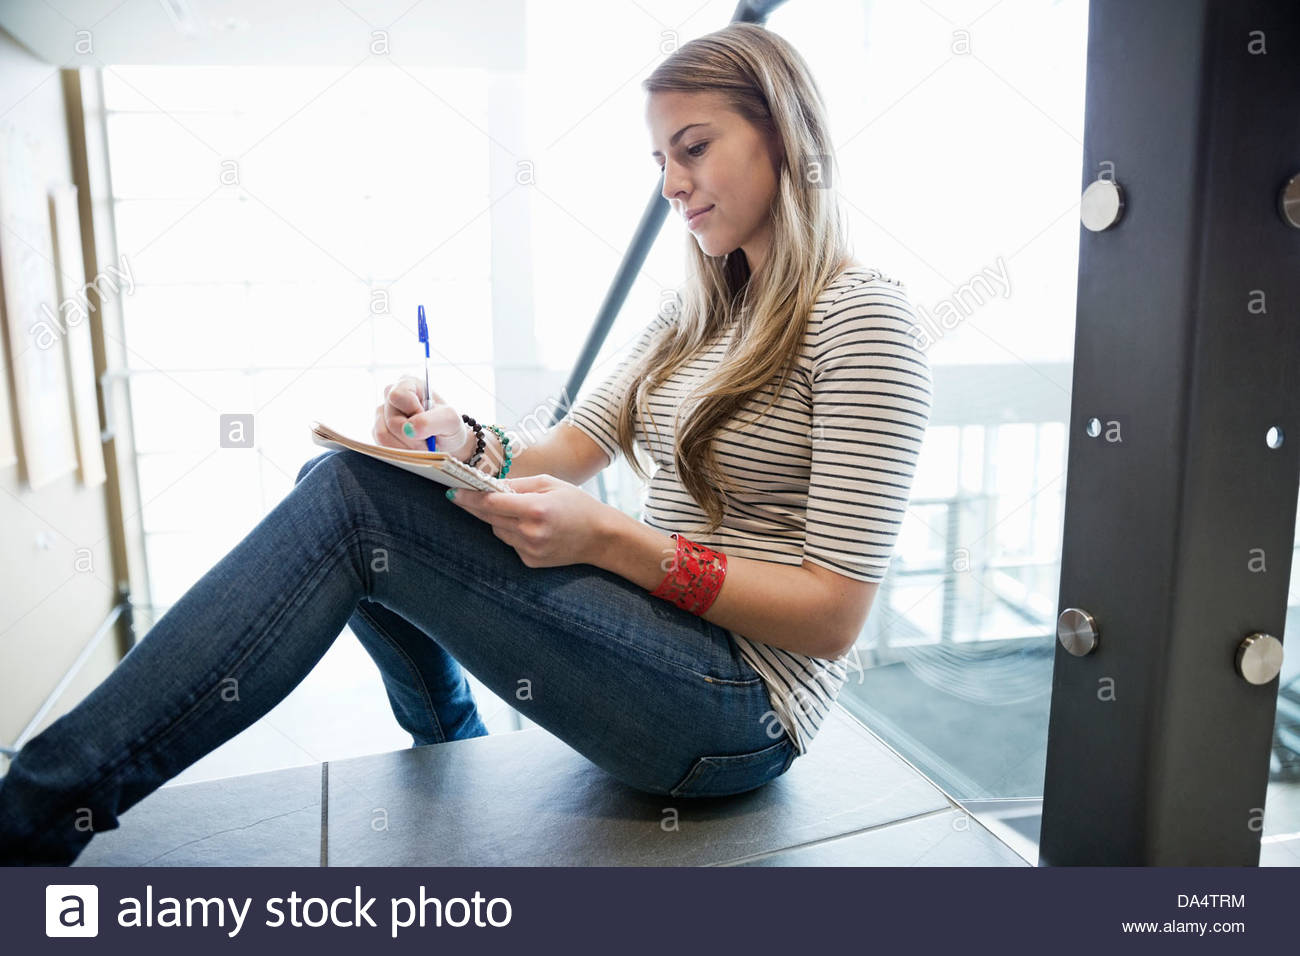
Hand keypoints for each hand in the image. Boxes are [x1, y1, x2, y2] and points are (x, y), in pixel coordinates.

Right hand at [372, 375, 474, 457]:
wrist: (446, 443)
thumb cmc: (448, 426)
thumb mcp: (450, 420)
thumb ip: (432, 421)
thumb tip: (409, 429)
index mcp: (408, 384)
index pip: (398, 395)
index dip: (413, 413)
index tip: (428, 422)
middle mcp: (391, 396)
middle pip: (392, 420)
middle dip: (413, 437)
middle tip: (429, 442)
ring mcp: (382, 414)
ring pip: (383, 435)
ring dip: (406, 447)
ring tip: (421, 446)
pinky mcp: (379, 431)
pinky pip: (382, 446)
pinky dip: (400, 453)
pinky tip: (412, 450)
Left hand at [447, 474, 612, 568]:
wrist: (601, 537)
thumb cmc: (577, 504)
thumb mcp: (550, 484)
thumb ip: (518, 484)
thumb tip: (489, 485)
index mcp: (535, 509)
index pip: (491, 502)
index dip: (469, 497)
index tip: (452, 492)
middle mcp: (530, 532)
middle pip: (489, 517)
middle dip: (476, 506)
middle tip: (462, 495)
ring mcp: (530, 550)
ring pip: (497, 531)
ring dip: (497, 519)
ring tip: (515, 510)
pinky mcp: (530, 561)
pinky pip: (510, 543)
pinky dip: (512, 533)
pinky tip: (529, 527)